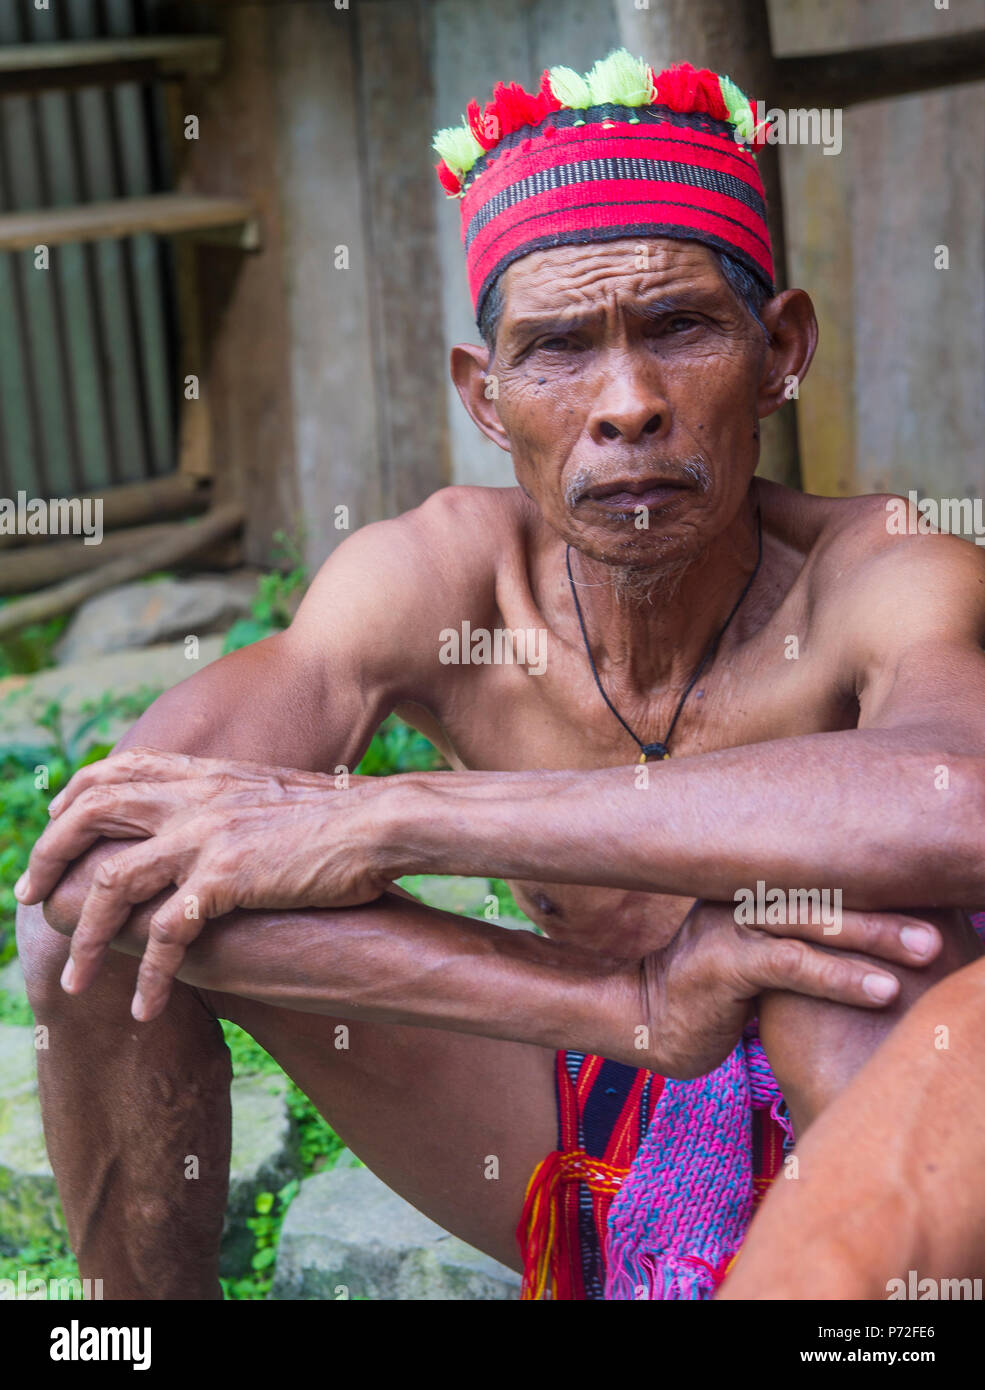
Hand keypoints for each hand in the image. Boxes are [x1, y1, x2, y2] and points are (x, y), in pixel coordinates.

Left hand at [15, 748, 391, 1020]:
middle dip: (47, 860)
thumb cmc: (338, 817)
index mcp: (203, 775)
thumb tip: (212, 821)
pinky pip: (166, 933)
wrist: (379, 822)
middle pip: (89, 816)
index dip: (71, 801)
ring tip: (73, 983)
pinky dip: (149, 976)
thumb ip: (227, 800)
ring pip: (111, 885)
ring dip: (84, 938)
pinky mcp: (226, 876)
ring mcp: (205, 834)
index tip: (52, 833)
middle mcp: (193, 797)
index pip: (111, 772)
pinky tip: (147, 1009)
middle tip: (26, 899)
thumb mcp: (269, 793)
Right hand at [641, 899, 940, 1078]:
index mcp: (752, 888)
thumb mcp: (761, 957)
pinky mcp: (723, 964)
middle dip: (891, 906)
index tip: (933, 898)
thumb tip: (868, 936)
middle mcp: (741, 896)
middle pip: (826, 892)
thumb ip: (798, 939)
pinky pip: (791, 965)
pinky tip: (883, 991)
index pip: (824, 878)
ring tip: (928, 951)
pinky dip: (841, 977)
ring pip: (813, 922)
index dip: (879, 886)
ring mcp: (729, 926)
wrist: (647, 1027)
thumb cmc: (713, 997)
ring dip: (876, 937)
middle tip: (948, 919)